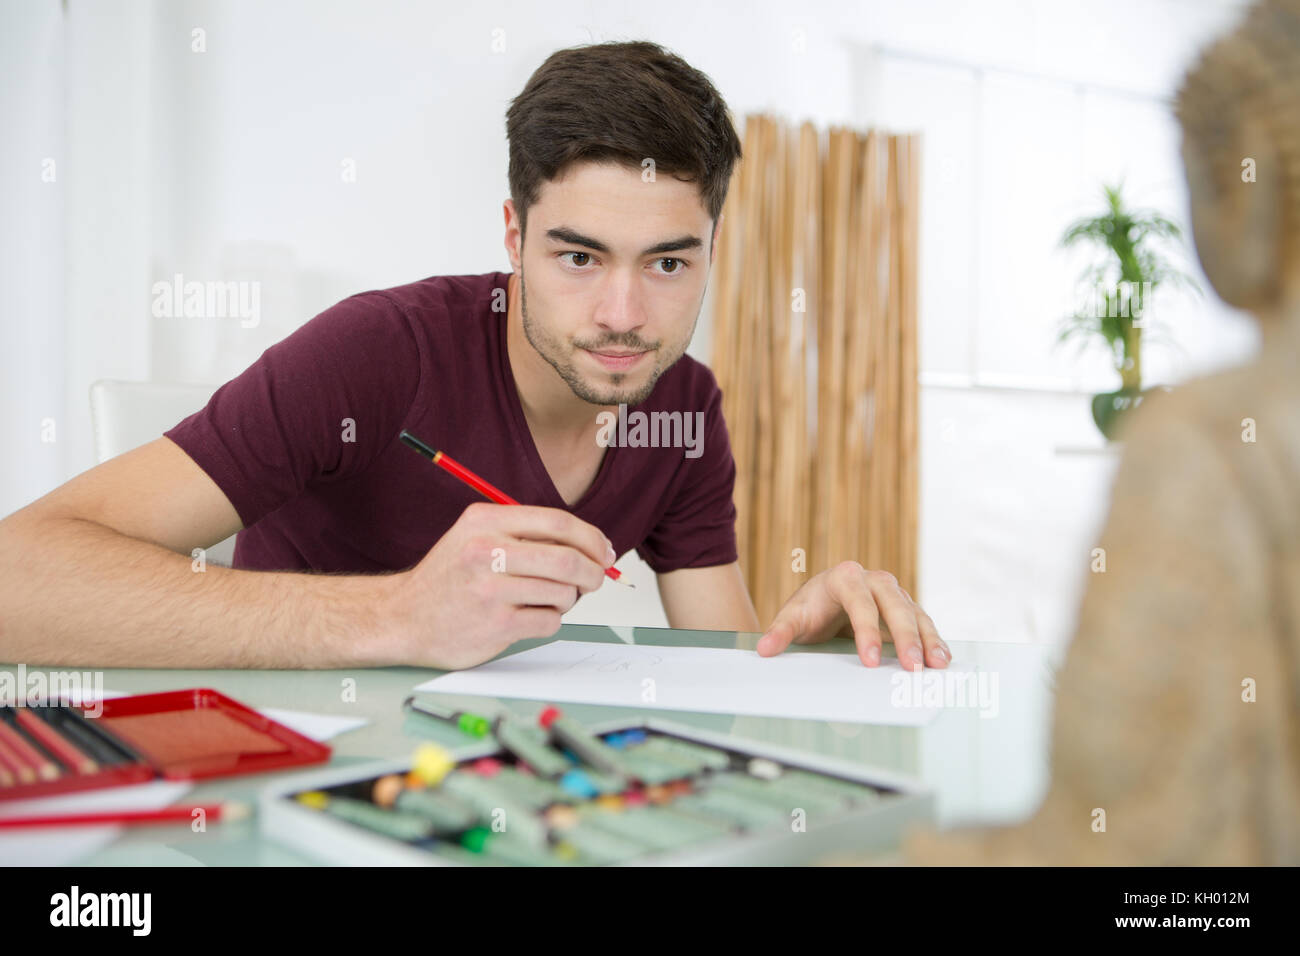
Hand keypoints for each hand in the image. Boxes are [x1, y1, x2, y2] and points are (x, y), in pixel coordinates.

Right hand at [382, 502, 612, 667]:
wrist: (403, 618)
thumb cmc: (449, 579)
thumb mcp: (476, 535)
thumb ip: (527, 534)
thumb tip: (591, 546)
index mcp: (485, 521)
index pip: (558, 523)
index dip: (591, 538)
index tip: (604, 551)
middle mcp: (486, 551)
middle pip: (568, 559)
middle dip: (593, 572)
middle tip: (595, 580)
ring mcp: (491, 590)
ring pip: (563, 592)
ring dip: (566, 600)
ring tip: (543, 599)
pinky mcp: (497, 625)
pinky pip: (550, 621)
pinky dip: (549, 620)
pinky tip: (527, 617)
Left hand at [755, 560, 948, 669]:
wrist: (824, 601)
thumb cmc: (809, 608)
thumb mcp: (792, 619)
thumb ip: (780, 633)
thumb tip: (765, 650)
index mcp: (844, 577)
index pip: (860, 603)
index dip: (867, 631)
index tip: (870, 661)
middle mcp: (874, 580)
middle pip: (894, 605)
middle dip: (906, 637)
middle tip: (912, 668)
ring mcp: (893, 593)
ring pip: (914, 613)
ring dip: (927, 639)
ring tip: (936, 665)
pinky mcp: (905, 608)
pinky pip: (922, 622)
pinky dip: (933, 639)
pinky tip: (942, 658)